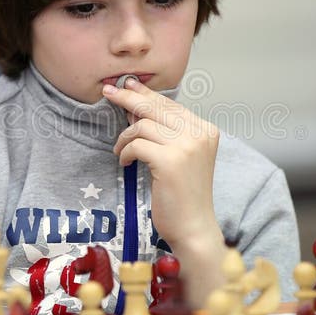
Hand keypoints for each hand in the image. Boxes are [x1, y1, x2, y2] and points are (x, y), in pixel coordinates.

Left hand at [103, 77, 221, 248]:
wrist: (193, 227)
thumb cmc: (183, 194)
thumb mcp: (180, 156)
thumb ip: (166, 132)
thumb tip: (135, 107)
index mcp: (206, 130)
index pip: (170, 104)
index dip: (146, 95)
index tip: (127, 86)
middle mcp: (200, 134)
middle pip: (157, 107)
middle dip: (129, 98)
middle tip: (109, 92)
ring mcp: (187, 147)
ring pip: (143, 125)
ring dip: (125, 137)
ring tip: (120, 150)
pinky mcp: (170, 161)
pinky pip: (137, 145)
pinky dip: (125, 152)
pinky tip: (124, 162)